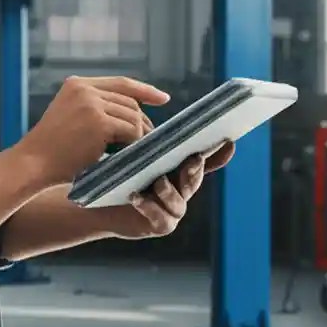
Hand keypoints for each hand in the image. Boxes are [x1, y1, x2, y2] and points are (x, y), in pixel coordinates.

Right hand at [14, 76, 168, 186]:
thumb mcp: (72, 117)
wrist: (32, 164)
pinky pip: (130, 130)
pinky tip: (126, 153)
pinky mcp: (98, 122)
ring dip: (137, 134)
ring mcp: (91, 104)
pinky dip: (133, 142)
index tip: (163, 98)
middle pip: (130, 101)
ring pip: (133, 115)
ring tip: (133, 150)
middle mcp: (84, 89)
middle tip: (147, 140)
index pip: (121, 83)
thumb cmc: (53, 149)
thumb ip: (96, 108)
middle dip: (141, 120)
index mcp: (76, 84)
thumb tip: (137, 113)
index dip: (144, 90)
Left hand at [103, 141, 233, 238]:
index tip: (229, 140)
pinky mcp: (160, 225)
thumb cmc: (117, 174)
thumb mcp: (134, 154)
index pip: (205, 161)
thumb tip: (158, 102)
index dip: (219, 153)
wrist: (98, 204)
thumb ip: (151, 139)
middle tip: (194, 158)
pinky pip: (161, 217)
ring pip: (179, 201)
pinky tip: (136, 197)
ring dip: (168, 190)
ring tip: (156, 181)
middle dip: (195, 169)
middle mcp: (181, 190)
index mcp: (179, 171)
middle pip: (194, 179)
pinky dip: (150, 207)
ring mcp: (173, 210)